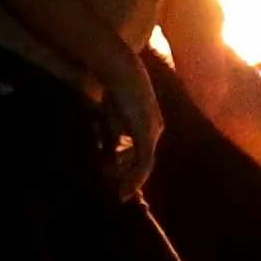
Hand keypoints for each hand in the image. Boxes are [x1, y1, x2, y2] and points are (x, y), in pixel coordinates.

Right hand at [102, 78, 162, 200]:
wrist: (119, 68)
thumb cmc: (114, 86)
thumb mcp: (113, 111)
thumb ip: (114, 128)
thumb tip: (104, 145)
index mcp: (149, 122)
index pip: (142, 150)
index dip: (130, 165)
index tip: (117, 177)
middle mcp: (155, 128)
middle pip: (146, 159)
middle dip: (130, 176)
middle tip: (119, 192)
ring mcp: (153, 130)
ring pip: (145, 164)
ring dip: (131, 179)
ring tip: (119, 191)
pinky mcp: (146, 133)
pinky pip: (144, 161)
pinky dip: (135, 177)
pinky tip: (125, 188)